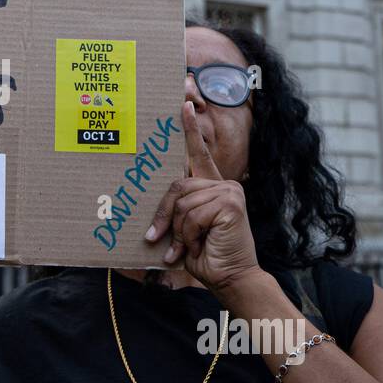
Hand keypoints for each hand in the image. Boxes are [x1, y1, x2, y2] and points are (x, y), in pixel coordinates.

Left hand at [145, 101, 259, 292]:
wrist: (229, 278)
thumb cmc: (206, 256)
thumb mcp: (184, 230)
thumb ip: (174, 211)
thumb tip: (151, 209)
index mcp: (212, 188)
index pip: (199, 153)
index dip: (190, 129)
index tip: (183, 104)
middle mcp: (223, 185)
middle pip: (177, 185)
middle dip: (163, 215)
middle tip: (156, 239)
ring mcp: (229, 192)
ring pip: (182, 203)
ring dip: (179, 231)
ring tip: (188, 247)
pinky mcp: (231, 203)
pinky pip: (192, 214)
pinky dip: (188, 235)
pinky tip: (200, 246)